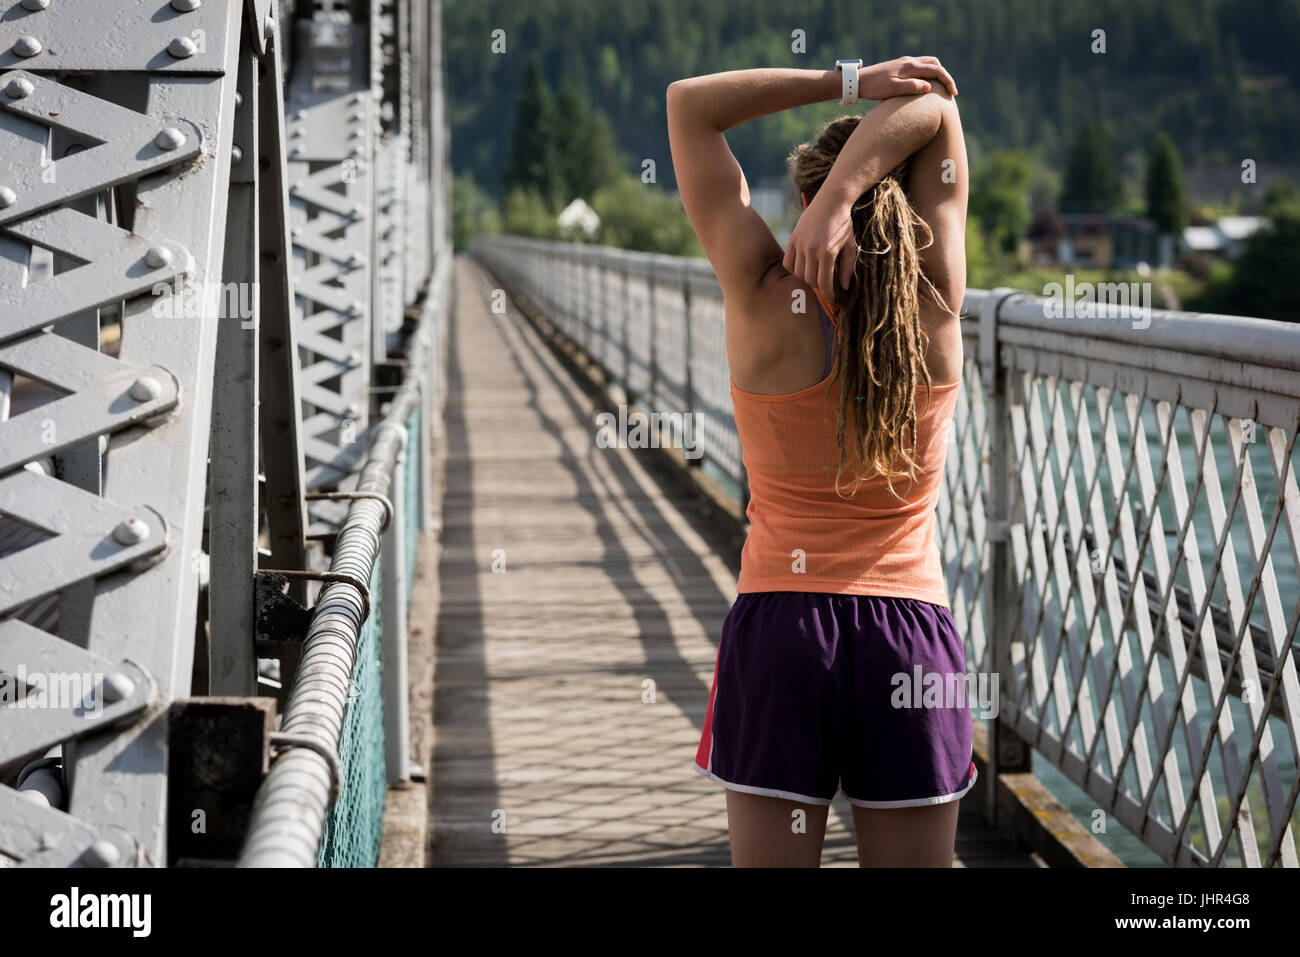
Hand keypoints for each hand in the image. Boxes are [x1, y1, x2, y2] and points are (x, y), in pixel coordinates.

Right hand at [782, 190, 856, 305]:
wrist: (831, 202)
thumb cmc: (844, 225)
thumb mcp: (850, 247)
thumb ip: (847, 269)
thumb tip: (844, 288)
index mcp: (828, 253)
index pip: (824, 283)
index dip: (828, 294)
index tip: (832, 297)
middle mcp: (812, 250)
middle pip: (810, 280)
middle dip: (819, 286)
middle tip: (825, 284)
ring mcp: (800, 244)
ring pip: (798, 273)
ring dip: (807, 277)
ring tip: (815, 274)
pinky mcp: (793, 240)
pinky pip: (788, 263)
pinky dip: (794, 269)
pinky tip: (803, 266)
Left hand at [859, 56, 957, 99]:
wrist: (857, 81)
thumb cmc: (874, 88)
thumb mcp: (892, 90)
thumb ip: (911, 87)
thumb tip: (929, 87)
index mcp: (910, 66)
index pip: (936, 70)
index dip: (947, 81)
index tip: (953, 93)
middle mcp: (909, 61)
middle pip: (935, 64)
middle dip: (945, 76)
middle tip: (950, 90)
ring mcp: (904, 62)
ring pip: (927, 63)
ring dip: (937, 73)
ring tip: (941, 87)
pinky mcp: (899, 66)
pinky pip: (919, 66)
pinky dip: (928, 73)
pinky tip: (926, 83)